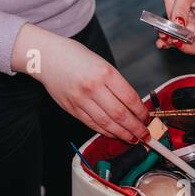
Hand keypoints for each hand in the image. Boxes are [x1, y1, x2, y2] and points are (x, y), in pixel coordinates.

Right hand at [14, 24, 151, 143]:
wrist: (47, 57)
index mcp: (105, 72)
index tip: (147, 117)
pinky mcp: (72, 108)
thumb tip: (132, 103)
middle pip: (120, 114)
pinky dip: (105, 131)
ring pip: (106, 123)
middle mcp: (93, 87)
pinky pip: (92, 124)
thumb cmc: (75, 56)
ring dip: (122, 134)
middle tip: (145, 135)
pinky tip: (114, 134)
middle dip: (135, 128)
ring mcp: (81, 100)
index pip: (129, 98)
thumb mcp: (101, 62)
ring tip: (132, 139)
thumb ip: (115, 83)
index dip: (141, 112)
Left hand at [150, 0, 194, 54]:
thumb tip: (179, 24)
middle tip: (175, 42)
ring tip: (163, 39)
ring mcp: (189, 23)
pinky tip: (160, 41)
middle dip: (187, 45)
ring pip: (184, 40)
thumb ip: (182, 8)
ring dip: (174, 43)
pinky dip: (166, 40)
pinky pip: (172, 35)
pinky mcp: (176, 22)